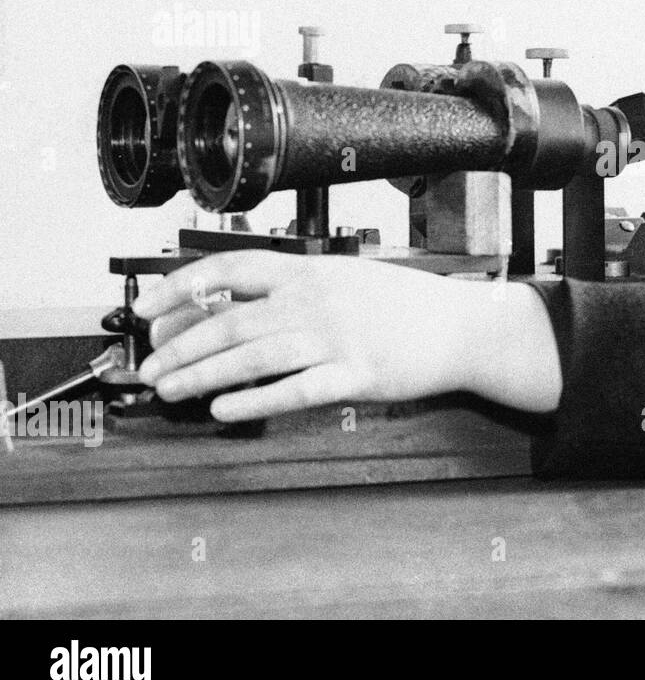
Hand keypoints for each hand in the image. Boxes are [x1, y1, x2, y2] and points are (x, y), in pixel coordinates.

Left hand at [132, 251, 562, 420]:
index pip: (231, 269)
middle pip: (231, 321)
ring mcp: (337, 338)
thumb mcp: (344, 278)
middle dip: (181, 345)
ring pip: (252, 357)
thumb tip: (230, 303)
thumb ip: (292, 289)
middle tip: (150, 367)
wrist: (462, 327)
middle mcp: (317, 300)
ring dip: (203, 375)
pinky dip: (254, 401)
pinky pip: (295, 391)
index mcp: (311, 270)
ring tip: (171, 389)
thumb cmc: (403, 304)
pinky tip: (225, 410)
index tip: (147, 307)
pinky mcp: (356, 375)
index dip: (181, 287)